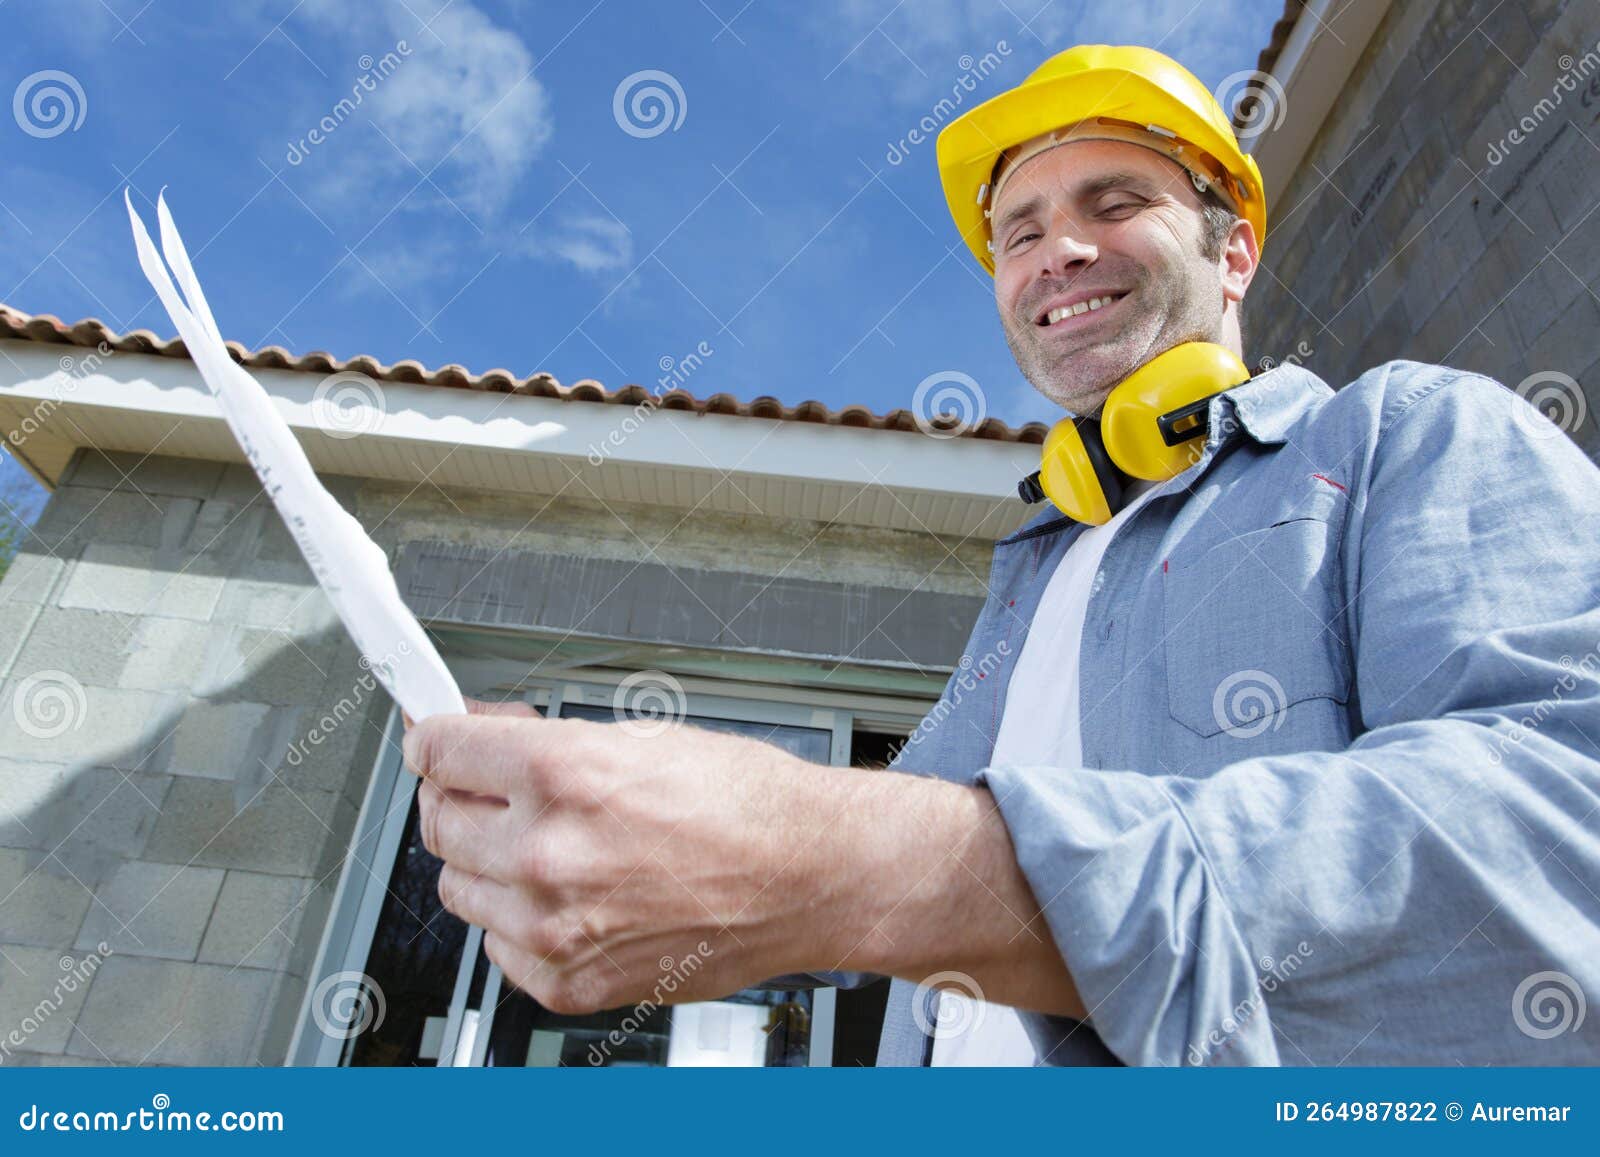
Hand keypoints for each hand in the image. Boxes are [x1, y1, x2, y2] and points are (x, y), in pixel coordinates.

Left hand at [401, 702, 849, 1013]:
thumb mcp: (642, 736)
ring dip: (488, 863)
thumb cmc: (746, 804)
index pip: (438, 752)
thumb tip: (486, 739)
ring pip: (460, 889)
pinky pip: (498, 948)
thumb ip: (546, 742)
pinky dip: (519, 923)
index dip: (435, 741)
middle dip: (461, 798)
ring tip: (547, 847)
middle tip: (494, 791)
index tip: (435, 743)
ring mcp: (554, 926)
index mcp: (565, 775)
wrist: (808, 875)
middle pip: (438, 822)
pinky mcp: (570, 981)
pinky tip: (567, 897)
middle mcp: (548, 852)